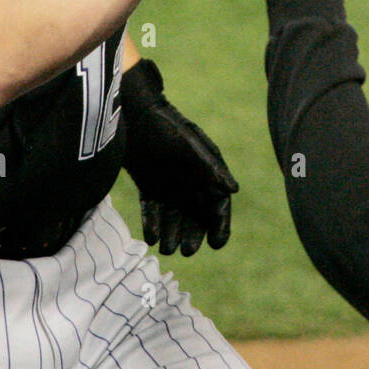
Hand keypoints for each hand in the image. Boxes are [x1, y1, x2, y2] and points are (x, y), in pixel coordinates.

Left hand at [120, 58, 238, 255]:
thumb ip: (210, 167)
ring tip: (166, 250)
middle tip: (187, 252)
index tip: (217, 244)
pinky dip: (153, 224)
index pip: (217, 204)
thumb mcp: (189, 146)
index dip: (220, 224)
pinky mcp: (149, 186)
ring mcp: (169, 185)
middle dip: (193, 234)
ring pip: (174, 216)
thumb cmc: (166, 127)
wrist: (134, 116)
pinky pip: (154, 211)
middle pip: (196, 215)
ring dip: (172, 233)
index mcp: (205, 171)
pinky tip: (151, 238)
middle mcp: (189, 181)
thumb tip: (234, 190)